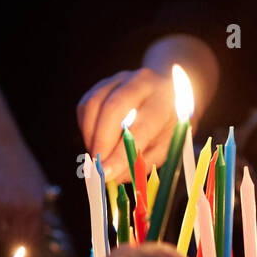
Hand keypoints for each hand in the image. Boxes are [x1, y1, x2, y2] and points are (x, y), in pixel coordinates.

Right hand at [0, 140, 46, 250]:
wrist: (4, 150)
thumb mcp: (40, 188)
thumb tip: (36, 235)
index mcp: (36, 207)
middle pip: (17, 241)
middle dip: (16, 251)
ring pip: (2, 236)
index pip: (33, 238)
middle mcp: (20, 208)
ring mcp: (2, 206)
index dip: (30, 251)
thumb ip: (39, 211)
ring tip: (4, 246)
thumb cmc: (25, 169)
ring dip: (3, 243)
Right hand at [77, 67, 173, 184]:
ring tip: (98, 156)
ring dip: (90, 136)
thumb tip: (114, 178)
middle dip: (100, 143)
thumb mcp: (167, 147)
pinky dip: (87, 128)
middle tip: (97, 167)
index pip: (140, 129)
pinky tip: (97, 140)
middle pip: (112, 109)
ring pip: (94, 105)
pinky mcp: (103, 83)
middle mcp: (142, 82)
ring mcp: (120, 78)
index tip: (106, 173)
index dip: (120, 154)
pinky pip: (86, 106)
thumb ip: (142, 162)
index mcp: (165, 101)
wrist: (170, 90)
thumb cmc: (169, 125)